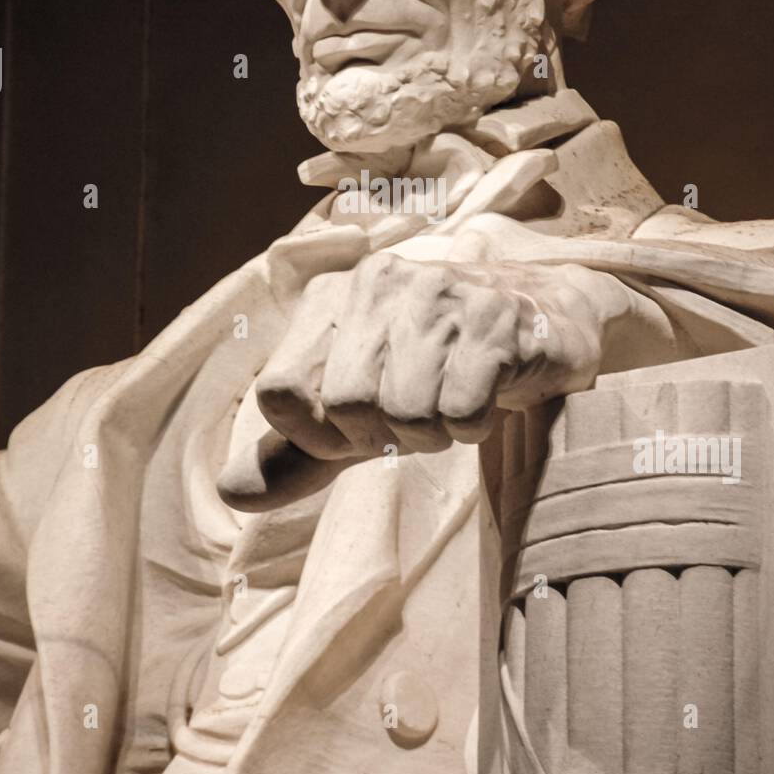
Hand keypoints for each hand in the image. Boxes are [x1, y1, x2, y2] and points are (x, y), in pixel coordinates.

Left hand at [255, 252, 631, 459]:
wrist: (543, 324)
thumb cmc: (435, 372)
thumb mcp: (356, 416)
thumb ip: (293, 453)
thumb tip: (230, 492)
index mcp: (333, 296)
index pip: (279, 391)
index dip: (314, 435)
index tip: (352, 432)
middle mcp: (381, 280)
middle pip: (345, 405)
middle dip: (384, 435)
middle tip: (416, 417)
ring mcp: (442, 294)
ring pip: (405, 411)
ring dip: (434, 432)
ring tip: (454, 401)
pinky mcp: (498, 318)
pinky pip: (461, 412)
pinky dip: (475, 425)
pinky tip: (489, 393)